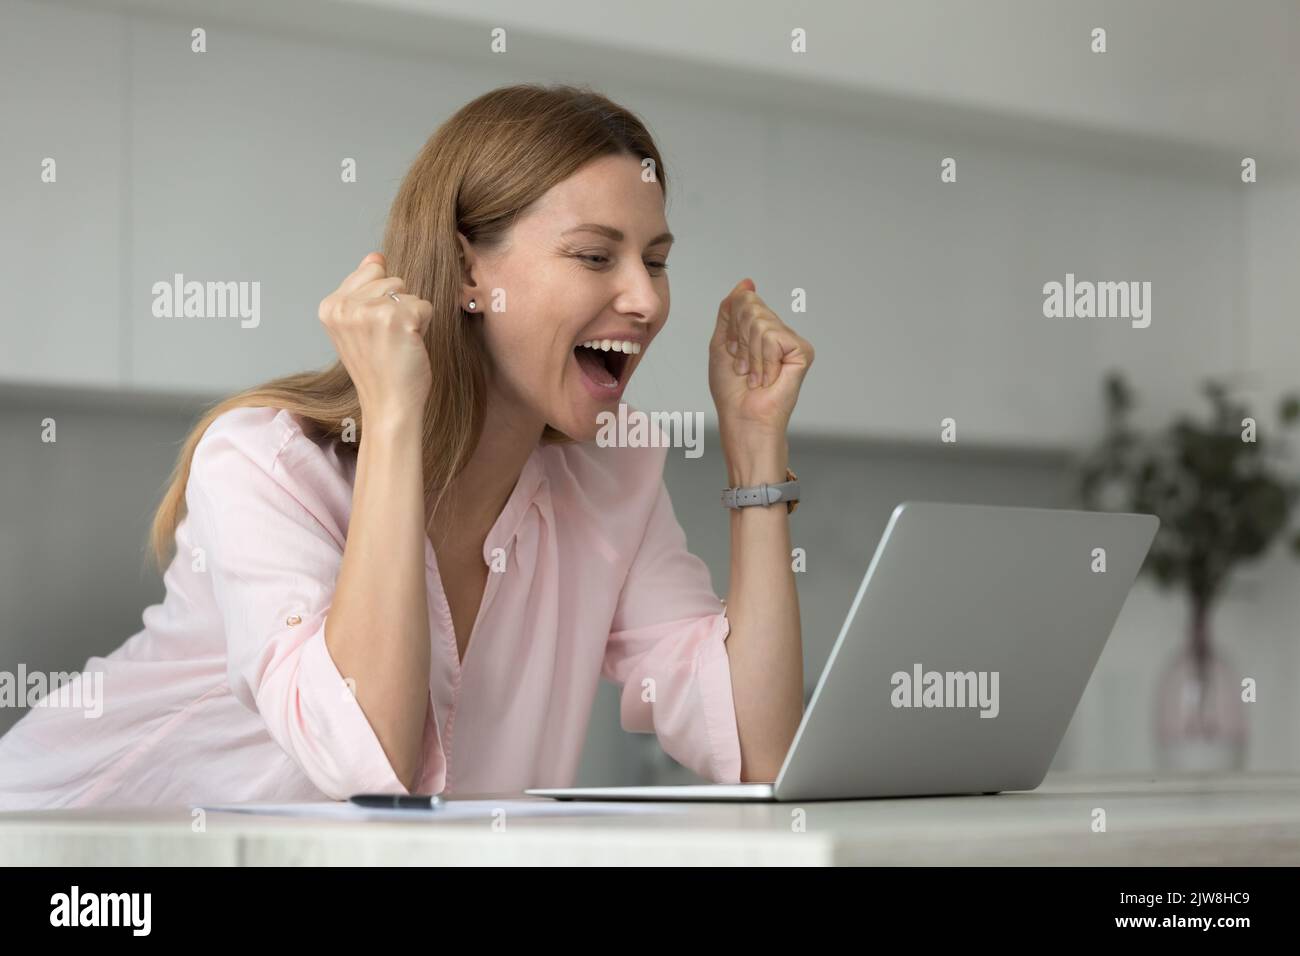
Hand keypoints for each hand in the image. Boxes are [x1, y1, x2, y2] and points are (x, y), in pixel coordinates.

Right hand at [318, 252, 434, 423]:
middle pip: (391, 279)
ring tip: (398, 342)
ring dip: (411, 316)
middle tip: (389, 339)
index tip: (374, 329)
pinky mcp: (395, 318)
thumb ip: (364, 288)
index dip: (382, 299)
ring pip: (407, 292)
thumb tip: (375, 256)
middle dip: (398, 306)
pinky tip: (409, 346)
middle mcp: (344, 306)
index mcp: (330, 306)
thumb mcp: (359, 325)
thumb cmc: (378, 368)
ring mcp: (368, 311)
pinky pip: (424, 306)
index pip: (370, 270)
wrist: (389, 404)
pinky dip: (424, 325)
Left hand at [708, 279, 814, 458]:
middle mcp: (778, 332)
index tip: (733, 355)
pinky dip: (763, 360)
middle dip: (739, 339)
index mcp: (760, 329)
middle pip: (751, 307)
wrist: (743, 417)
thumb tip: (747, 283)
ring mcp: (792, 341)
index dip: (731, 328)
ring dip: (750, 354)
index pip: (743, 301)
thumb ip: (731, 310)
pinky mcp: (803, 351)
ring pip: (760, 321)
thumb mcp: (722, 343)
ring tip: (755, 375)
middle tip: (744, 367)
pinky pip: (773, 337)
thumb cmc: (732, 390)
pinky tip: (768, 377)